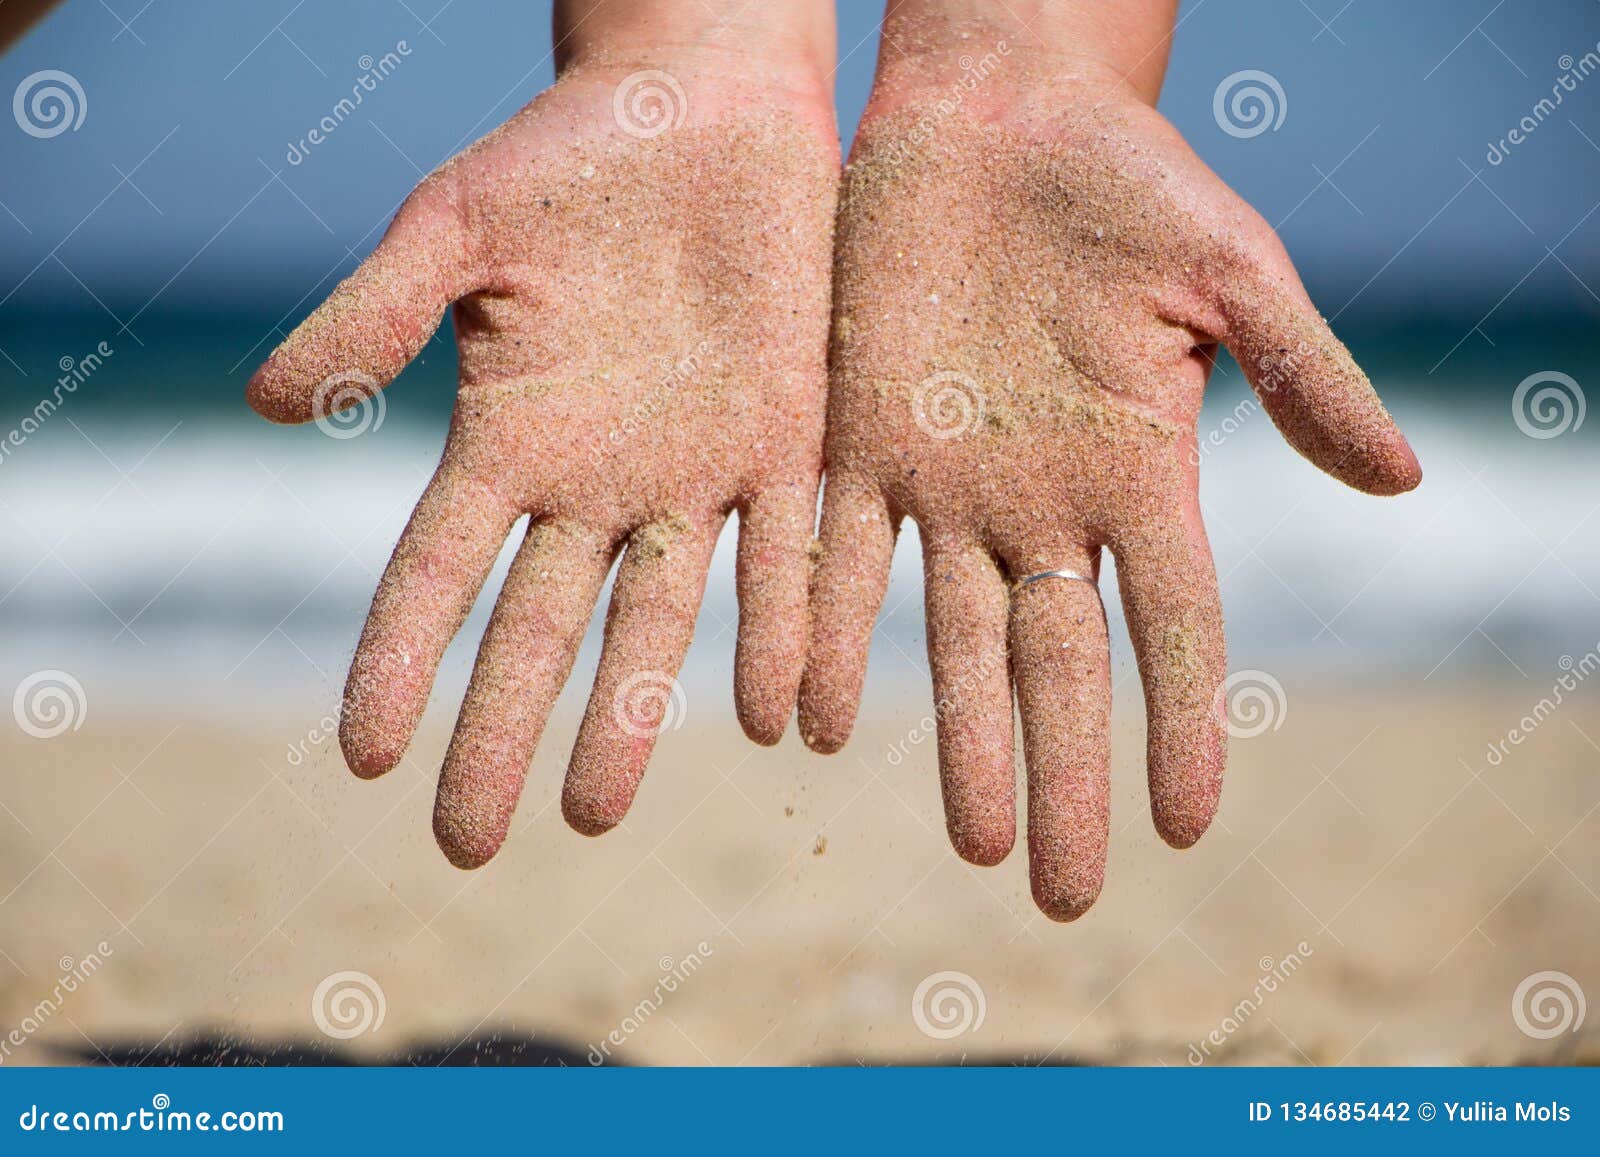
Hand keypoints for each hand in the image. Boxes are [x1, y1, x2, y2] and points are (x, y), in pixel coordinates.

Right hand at [248, 11, 837, 868]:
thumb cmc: (566, 155)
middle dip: (501, 733)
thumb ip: (372, 313)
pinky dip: (784, 633)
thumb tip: (263, 401)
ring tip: (596, 813)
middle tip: (469, 844)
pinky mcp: (786, 442)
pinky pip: (786, 556)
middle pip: (539, 629)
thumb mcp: (455, 227)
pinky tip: (783, 718)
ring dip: (633, 717)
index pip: (436, 574)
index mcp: (508, 437)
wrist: (704, 109)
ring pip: (660, 619)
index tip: (358, 757)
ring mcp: (693, 471)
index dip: (396, 661)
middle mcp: (596, 480)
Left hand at [799, 20, 1418, 920]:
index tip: (1187, 827)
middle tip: (1064, 894)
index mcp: (1139, 469)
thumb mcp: (1228, 267)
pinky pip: (833, 560)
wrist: (992, 116)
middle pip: (1060, 668)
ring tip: (971, 839)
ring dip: (957, 740)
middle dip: (1062, 779)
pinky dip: (820, 637)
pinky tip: (805, 721)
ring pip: (953, 640)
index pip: (1173, 627)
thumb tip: (1401, 486)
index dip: (1181, 728)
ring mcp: (947, 483)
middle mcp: (1044, 502)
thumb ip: (1299, 373)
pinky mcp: (858, 445)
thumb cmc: (1126, 179)